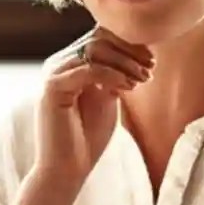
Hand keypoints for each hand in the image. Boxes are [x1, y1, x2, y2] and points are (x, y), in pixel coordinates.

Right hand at [34, 27, 153, 184]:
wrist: (68, 168)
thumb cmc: (88, 136)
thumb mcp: (108, 96)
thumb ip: (115, 73)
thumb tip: (137, 51)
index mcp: (71, 63)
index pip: (101, 35)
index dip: (129, 43)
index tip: (152, 60)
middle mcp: (59, 63)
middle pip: (98, 36)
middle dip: (130, 50)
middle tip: (150, 68)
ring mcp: (53, 73)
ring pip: (94, 49)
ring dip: (124, 63)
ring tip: (142, 79)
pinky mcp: (51, 87)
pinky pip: (87, 69)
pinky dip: (111, 75)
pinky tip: (127, 87)